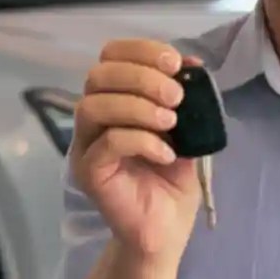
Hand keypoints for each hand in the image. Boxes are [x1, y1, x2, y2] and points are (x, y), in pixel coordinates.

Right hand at [70, 39, 203, 264]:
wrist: (166, 228)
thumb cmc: (173, 178)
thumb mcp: (188, 130)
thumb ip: (186, 97)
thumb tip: (193, 63)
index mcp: (115, 97)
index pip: (111, 55)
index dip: (141, 50)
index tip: (174, 62)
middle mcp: (94, 117)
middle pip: (98, 75)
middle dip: (142, 77)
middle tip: (176, 97)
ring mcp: (86, 145)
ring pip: (94, 105)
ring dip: (138, 106)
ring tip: (171, 122)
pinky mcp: (89, 172)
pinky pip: (107, 143)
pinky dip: (141, 140)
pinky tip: (166, 154)